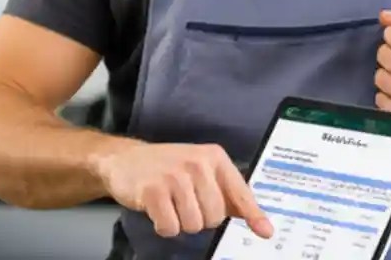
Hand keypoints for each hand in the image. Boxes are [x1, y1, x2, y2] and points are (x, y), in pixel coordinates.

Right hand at [96, 141, 273, 239]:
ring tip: (169, 203)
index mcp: (214, 158)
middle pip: (215, 217)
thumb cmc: (167, 169)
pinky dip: (164, 226)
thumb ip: (231, 198)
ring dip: (180, 222)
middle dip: (200, 218)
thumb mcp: (202, 173)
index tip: (265, 232)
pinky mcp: (153, 191)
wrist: (124, 159)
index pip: (240, 192)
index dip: (253, 215)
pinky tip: (157, 209)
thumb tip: (263, 226)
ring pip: (193, 225)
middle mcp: (196, 163)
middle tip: (184, 202)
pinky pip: (171, 228)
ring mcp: (174, 176)